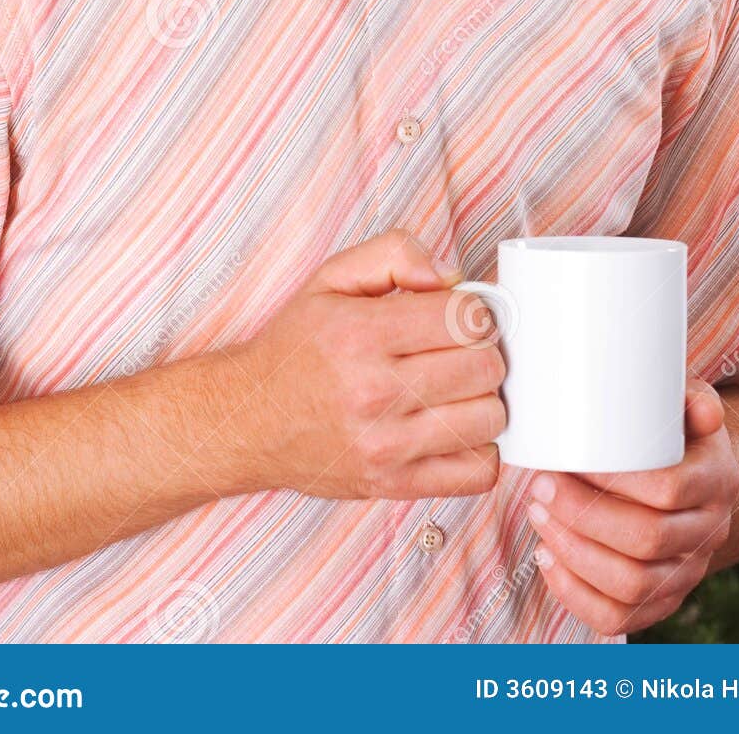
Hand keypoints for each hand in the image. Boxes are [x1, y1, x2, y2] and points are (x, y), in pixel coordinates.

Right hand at [237, 229, 505, 500]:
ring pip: (489, 419)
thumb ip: (395, 253)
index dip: (471, 309)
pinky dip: (480, 449)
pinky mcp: (395, 485)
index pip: (465, 318)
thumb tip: (450, 277)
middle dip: (481, 350)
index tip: (455, 316)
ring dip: (483, 399)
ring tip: (455, 388)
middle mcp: (375, 392)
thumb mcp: (332, 277)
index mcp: (362, 333)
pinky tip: (455, 427)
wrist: (249, 419)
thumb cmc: (296, 347)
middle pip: (485, 367)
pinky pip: (477, 472)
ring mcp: (387, 446)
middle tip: (457, 350)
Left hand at [527, 376, 738, 635]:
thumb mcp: (684, 402)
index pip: (669, 489)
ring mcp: (687, 571)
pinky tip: (547, 559)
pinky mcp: (663, 600)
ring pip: (632, 584)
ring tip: (537, 517)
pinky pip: (620, 618)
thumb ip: (692, 397)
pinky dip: (576, 595)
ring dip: (574, 554)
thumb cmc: (675, 430)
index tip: (568, 461)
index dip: (615, 481)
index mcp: (716, 479)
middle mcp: (708, 531)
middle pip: (647, 540)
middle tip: (539, 487)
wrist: (695, 477)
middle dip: (582, 516)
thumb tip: (700, 407)